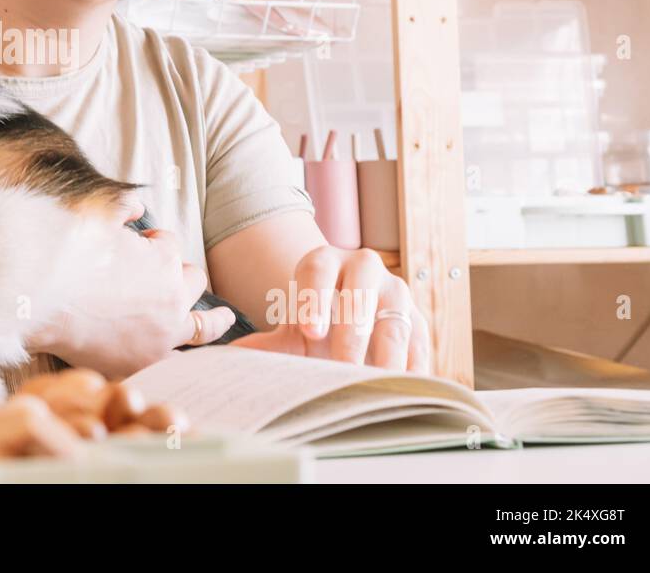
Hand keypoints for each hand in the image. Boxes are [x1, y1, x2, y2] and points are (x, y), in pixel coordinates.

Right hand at [28, 200, 236, 378]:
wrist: (38, 302)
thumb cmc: (65, 255)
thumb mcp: (96, 215)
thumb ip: (122, 206)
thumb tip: (137, 206)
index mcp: (163, 259)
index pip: (169, 244)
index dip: (154, 241)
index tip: (140, 242)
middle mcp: (172, 297)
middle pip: (194, 280)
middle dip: (183, 273)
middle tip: (169, 275)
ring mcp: (162, 334)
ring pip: (202, 326)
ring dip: (214, 320)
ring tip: (225, 318)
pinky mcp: (144, 361)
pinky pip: (177, 363)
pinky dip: (187, 359)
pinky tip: (191, 361)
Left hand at [234, 246, 431, 373]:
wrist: (354, 316)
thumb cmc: (318, 320)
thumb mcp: (295, 327)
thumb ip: (265, 343)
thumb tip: (229, 359)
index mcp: (324, 261)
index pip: (317, 270)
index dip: (312, 297)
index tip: (307, 332)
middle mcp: (364, 267)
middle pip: (360, 292)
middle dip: (352, 331)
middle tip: (343, 367)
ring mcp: (395, 292)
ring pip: (395, 319)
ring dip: (388, 354)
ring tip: (377, 384)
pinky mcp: (419, 318)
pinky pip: (421, 341)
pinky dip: (415, 365)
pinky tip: (406, 388)